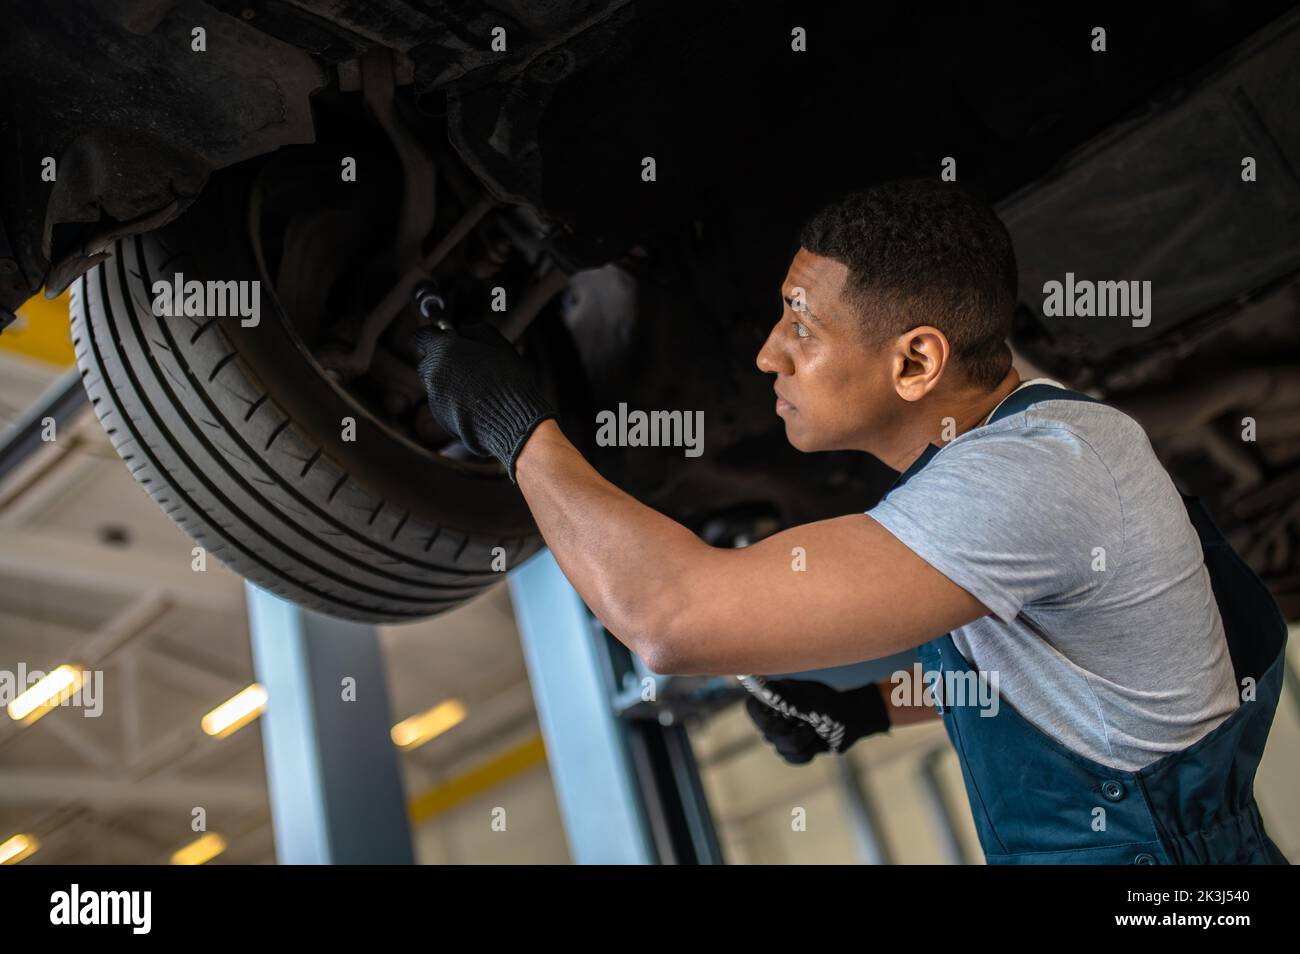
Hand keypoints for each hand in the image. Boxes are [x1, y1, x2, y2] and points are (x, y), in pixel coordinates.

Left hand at [413, 323, 557, 481]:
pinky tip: (478, 403)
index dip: (435, 336)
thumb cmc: (506, 379)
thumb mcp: (495, 341)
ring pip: (437, 383)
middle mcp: (432, 372)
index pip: (423, 336)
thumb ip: (473, 330)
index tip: (447, 338)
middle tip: (468, 363)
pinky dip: (456, 401)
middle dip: (444, 360)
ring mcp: (434, 396)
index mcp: (442, 350)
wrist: (509, 420)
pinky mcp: (441, 417)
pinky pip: (444, 403)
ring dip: (452, 382)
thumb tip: (462, 330)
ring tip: (478, 386)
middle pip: (429, 361)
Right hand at [742, 677, 889, 763]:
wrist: (853, 720)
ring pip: (781, 748)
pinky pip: (791, 758)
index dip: (759, 716)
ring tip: (818, 731)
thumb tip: (763, 687)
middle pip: (768, 733)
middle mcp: (776, 714)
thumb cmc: (833, 705)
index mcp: (776, 696)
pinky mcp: (793, 748)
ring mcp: (784, 732)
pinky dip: (808, 753)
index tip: (780, 719)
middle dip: (793, 733)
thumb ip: (786, 697)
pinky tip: (817, 743)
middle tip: (810, 724)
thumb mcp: (811, 701)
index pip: (751, 707)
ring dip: (805, 743)